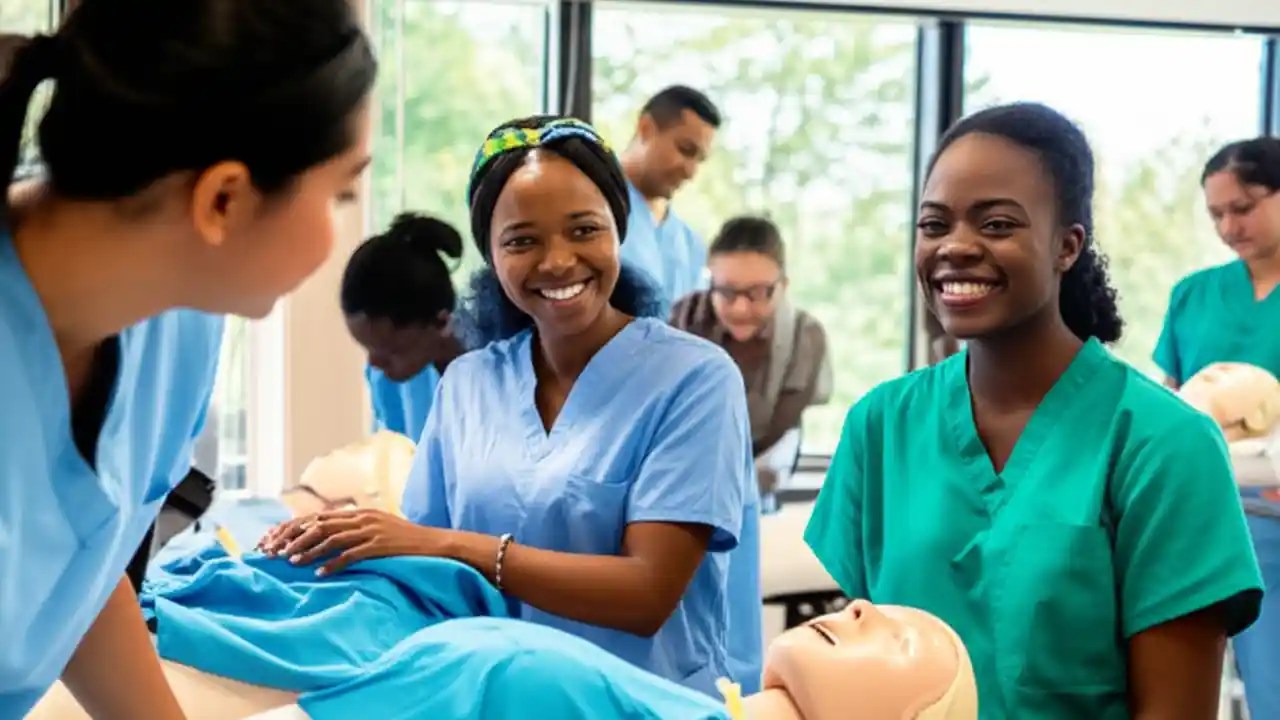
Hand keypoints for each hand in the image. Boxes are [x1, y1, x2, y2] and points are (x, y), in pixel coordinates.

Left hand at [257, 509, 443, 575]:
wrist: (434, 543)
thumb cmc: (404, 541)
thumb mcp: (378, 529)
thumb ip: (355, 530)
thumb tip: (327, 540)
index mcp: (359, 513)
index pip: (318, 517)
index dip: (293, 528)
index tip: (274, 541)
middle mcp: (362, 518)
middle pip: (319, 525)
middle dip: (294, 538)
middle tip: (275, 553)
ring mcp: (372, 530)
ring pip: (331, 538)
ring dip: (309, 550)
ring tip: (292, 562)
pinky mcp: (380, 544)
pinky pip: (351, 553)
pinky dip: (333, 563)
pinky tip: (320, 573)